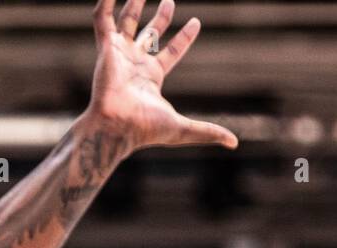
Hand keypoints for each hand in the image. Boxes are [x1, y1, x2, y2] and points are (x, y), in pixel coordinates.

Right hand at [87, 0, 237, 151]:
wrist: (119, 126)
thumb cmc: (146, 129)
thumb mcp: (185, 129)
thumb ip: (208, 132)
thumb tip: (234, 143)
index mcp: (152, 77)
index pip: (172, 52)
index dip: (184, 38)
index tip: (197, 22)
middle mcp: (136, 63)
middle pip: (150, 34)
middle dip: (161, 17)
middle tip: (170, 0)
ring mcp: (120, 54)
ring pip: (127, 22)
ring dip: (133, 4)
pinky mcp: (105, 48)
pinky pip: (102, 19)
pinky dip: (104, 3)